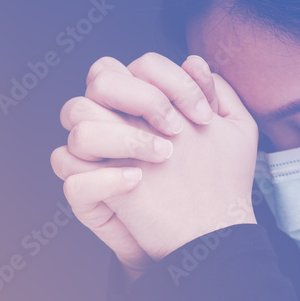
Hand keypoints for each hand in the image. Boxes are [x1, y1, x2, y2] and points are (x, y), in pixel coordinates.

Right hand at [52, 54, 253, 275]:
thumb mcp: (228, 136)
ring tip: (164, 156)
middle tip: (178, 129)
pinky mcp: (86, 196)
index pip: (133, 67)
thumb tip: (195, 61)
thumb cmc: (208, 182)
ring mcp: (91, 159)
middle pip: (99, 81)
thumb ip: (214, 95)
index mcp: (137, 105)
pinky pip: (72, 180)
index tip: (203, 112)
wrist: (197, 238)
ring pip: (78, 126)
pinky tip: (137, 180)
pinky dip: (103, 179)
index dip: (168, 79)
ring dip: (123, 137)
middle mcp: (110, 125)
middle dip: (142, 97)